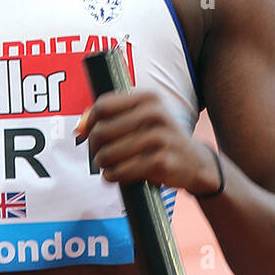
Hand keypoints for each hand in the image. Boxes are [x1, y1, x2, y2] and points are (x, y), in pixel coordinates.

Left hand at [75, 89, 221, 195]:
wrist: (195, 162)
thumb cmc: (160, 139)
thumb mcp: (142, 119)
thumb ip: (111, 117)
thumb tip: (79, 127)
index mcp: (148, 98)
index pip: (103, 106)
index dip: (89, 122)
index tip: (88, 134)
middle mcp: (155, 114)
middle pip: (101, 131)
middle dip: (94, 147)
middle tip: (99, 155)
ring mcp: (159, 138)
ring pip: (108, 154)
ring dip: (102, 164)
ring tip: (108, 167)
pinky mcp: (160, 162)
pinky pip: (121, 171)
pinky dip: (113, 176)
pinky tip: (115, 176)